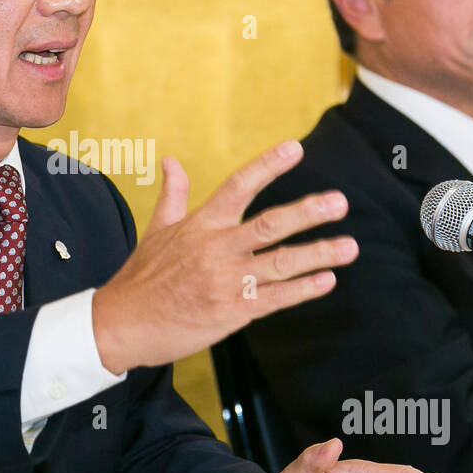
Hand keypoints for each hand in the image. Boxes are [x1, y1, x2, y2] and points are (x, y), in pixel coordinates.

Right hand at [92, 140, 356, 372]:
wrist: (123, 324)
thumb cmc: (141, 276)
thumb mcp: (156, 229)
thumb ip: (173, 193)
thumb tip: (171, 160)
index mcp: (200, 224)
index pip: (237, 186)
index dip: (267, 165)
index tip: (295, 148)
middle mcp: (216, 249)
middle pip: (269, 224)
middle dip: (307, 212)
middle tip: (339, 202)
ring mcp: (226, 282)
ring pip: (280, 263)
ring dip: (318, 254)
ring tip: (349, 247)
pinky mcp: (232, 312)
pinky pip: (275, 299)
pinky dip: (302, 290)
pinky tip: (326, 280)